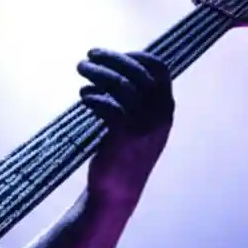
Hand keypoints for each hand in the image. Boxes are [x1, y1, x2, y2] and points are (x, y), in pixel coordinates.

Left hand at [77, 48, 173, 206]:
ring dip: (98, 73)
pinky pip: (109, 106)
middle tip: (89, 55)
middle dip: (112, 59)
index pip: (160, 70)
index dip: (137, 56)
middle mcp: (160, 116)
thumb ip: (137, 100)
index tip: (115, 55)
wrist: (117, 192)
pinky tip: (84, 95)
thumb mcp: (140, 125)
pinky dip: (94, 96)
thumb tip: (116, 68)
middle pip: (138, 73)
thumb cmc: (124, 155)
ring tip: (81, 69)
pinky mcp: (125, 137)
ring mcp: (144, 127)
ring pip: (121, 85)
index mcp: (166, 109)